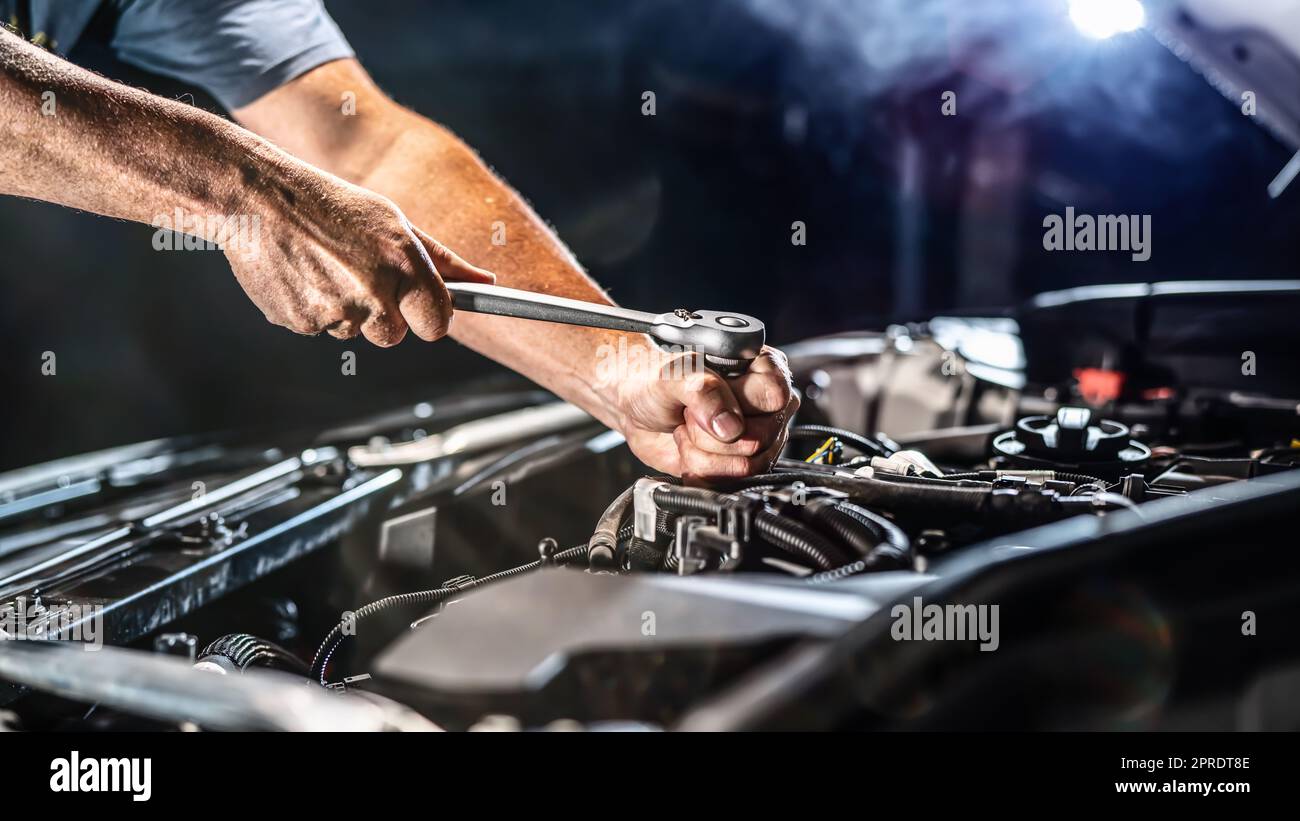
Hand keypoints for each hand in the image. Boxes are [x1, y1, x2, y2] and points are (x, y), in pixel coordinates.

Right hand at [223, 171, 494, 345]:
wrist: (258, 197)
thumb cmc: (333, 205)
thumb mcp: (393, 222)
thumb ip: (442, 260)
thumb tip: (486, 282)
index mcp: (404, 265)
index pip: (437, 324)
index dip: (429, 316)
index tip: (421, 307)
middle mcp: (374, 294)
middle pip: (394, 336)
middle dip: (384, 315)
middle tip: (360, 274)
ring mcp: (335, 313)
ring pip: (354, 332)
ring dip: (346, 310)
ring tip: (325, 266)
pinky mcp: (301, 322)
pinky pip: (319, 328)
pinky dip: (313, 308)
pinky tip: (301, 274)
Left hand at [615, 345, 797, 481]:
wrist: (635, 406)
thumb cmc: (655, 379)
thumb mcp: (674, 374)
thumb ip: (704, 392)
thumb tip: (731, 428)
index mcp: (760, 368)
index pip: (774, 397)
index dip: (739, 404)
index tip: (707, 400)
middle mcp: (765, 405)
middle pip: (760, 438)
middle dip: (709, 433)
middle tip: (688, 414)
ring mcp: (755, 437)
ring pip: (745, 465)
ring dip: (702, 452)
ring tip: (687, 429)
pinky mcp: (739, 463)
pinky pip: (729, 481)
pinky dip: (699, 469)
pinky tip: (688, 448)